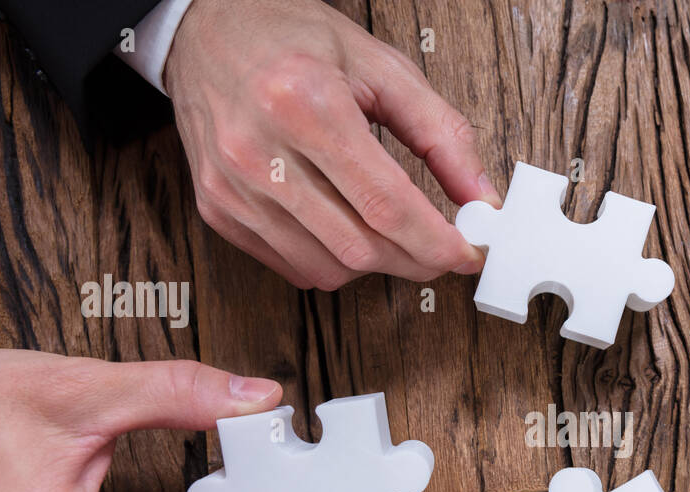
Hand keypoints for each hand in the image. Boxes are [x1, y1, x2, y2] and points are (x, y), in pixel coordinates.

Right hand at [164, 0, 498, 289]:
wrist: (208, 27)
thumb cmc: (294, 40)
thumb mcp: (381, 67)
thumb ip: (441, 134)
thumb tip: (482, 197)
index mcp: (304, 102)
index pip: (386, 204)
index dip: (437, 241)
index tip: (467, 251)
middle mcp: (259, 149)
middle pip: (359, 246)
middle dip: (414, 260)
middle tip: (441, 249)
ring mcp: (232, 185)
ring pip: (328, 267)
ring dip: (375, 264)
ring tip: (392, 233)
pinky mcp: (216, 208)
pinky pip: (292, 266)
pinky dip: (332, 261)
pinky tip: (345, 228)